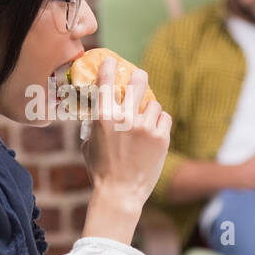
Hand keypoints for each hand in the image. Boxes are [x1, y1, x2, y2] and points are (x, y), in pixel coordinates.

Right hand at [81, 57, 170, 207]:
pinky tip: (153, 133)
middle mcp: (125, 118)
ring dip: (149, 110)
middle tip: (139, 78)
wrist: (120, 193)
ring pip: (154, 103)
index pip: (107, 80)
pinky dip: (160, 123)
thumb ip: (95, 123)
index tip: (112, 61)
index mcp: (103, 117)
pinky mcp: (161, 137)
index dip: (110, 66)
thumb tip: (99, 106)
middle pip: (139, 81)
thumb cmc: (101, 170)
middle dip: (139, 78)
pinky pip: (164, 118)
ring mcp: (145, 127)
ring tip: (144, 123)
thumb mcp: (89, 143)